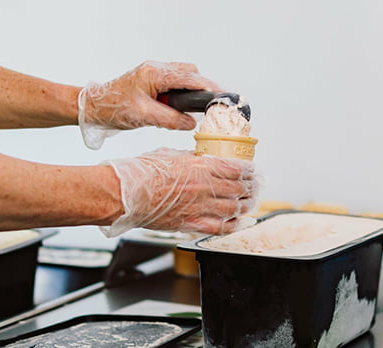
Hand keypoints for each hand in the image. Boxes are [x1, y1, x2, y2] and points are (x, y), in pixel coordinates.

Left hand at [78, 61, 217, 148]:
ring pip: (182, 78)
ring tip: (189, 110)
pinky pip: (173, 85)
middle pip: (189, 73)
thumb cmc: (113, 107)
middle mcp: (156, 69)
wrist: (93, 106)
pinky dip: (179, 96)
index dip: (207, 87)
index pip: (189, 78)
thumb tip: (191, 123)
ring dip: (188, 93)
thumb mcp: (143, 116)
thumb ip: (170, 119)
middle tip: (208, 105)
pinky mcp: (152, 82)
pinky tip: (176, 109)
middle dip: (200, 88)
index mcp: (155, 73)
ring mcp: (154, 74)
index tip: (222, 95)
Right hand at [100, 148, 258, 236]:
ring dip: (246, 206)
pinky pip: (219, 227)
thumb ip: (189, 157)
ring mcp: (198, 207)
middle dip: (251, 188)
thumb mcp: (169, 154)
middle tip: (256, 187)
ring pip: (233, 209)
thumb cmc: (141, 173)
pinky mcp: (190, 224)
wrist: (126, 194)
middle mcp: (204, 187)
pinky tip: (238, 223)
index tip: (252, 170)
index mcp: (199, 167)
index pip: (235, 168)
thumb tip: (199, 157)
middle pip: (238, 188)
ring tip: (251, 203)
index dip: (248, 170)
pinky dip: (232, 225)